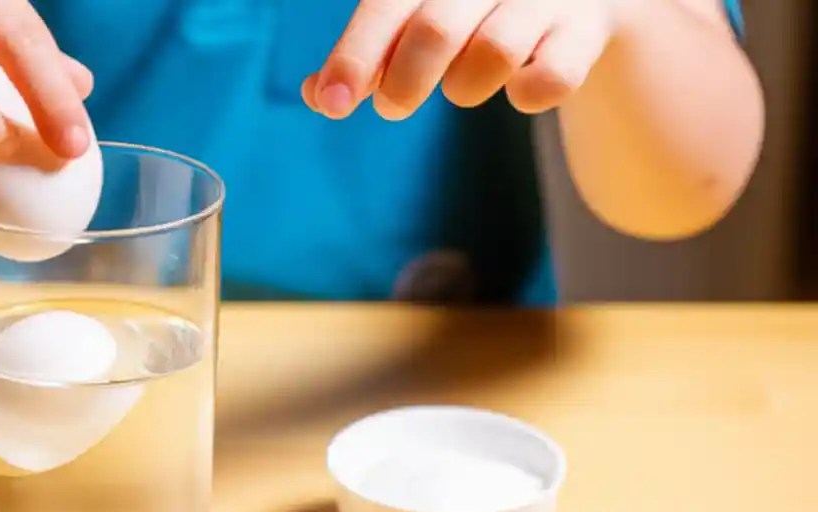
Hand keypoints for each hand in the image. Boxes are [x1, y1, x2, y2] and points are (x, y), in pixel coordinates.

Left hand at [303, 0, 627, 119]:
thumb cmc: (472, 9)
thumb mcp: (416, 17)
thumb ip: (369, 53)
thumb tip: (316, 94)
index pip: (385, 5)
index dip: (354, 56)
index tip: (330, 103)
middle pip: (435, 29)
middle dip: (405, 83)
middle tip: (393, 108)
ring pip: (493, 53)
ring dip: (465, 88)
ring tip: (461, 88)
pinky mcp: (588, 27)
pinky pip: (552, 76)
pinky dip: (528, 95)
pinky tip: (520, 90)